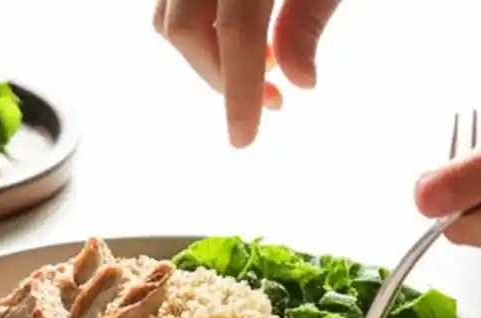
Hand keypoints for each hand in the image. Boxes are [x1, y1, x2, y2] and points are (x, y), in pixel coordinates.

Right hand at [153, 0, 342, 146]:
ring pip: (170, 16)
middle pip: (186, 26)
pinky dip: (198, 25)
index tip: (243, 139)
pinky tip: (240, 37)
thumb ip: (310, 17)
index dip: (238, 89)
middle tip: (271, 101)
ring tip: (261, 65)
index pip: (236, 29)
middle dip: (220, 77)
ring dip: (206, 55)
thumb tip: (297, 81)